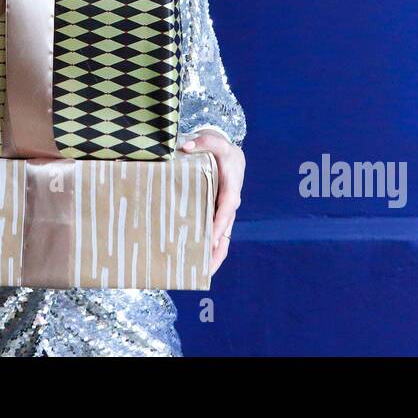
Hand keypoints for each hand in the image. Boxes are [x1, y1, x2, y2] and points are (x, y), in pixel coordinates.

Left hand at [180, 130, 244, 275]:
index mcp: (230, 191)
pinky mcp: (215, 218)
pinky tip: (193, 263)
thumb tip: (186, 146)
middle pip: (224, 235)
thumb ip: (203, 141)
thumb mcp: (214, 141)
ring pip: (221, 242)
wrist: (228, 156)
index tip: (210, 240)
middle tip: (202, 271)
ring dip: (211, 259)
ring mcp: (222, 216)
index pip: (225, 211)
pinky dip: (207, 251)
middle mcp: (228, 208)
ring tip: (197, 276)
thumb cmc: (220, 150)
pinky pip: (214, 238)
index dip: (218, 226)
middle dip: (215, 253)